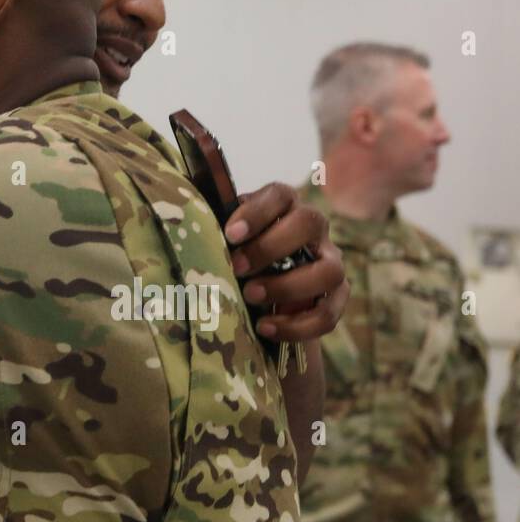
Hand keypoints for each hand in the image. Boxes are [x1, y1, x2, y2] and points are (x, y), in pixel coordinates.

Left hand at [223, 182, 349, 342]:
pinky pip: (329, 312)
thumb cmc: (235, 250)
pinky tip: (265, 327)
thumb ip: (213, 224)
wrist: (259, 287)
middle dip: (270, 248)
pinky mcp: (336, 296)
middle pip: (310, 223)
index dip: (256, 212)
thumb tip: (184, 217)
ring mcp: (330, 260)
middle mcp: (313, 227)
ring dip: (287, 286)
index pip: (279, 194)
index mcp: (283, 204)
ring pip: (329, 270)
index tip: (230, 234)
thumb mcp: (225, 234)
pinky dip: (297, 325)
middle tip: (237, 268)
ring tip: (250, 297)